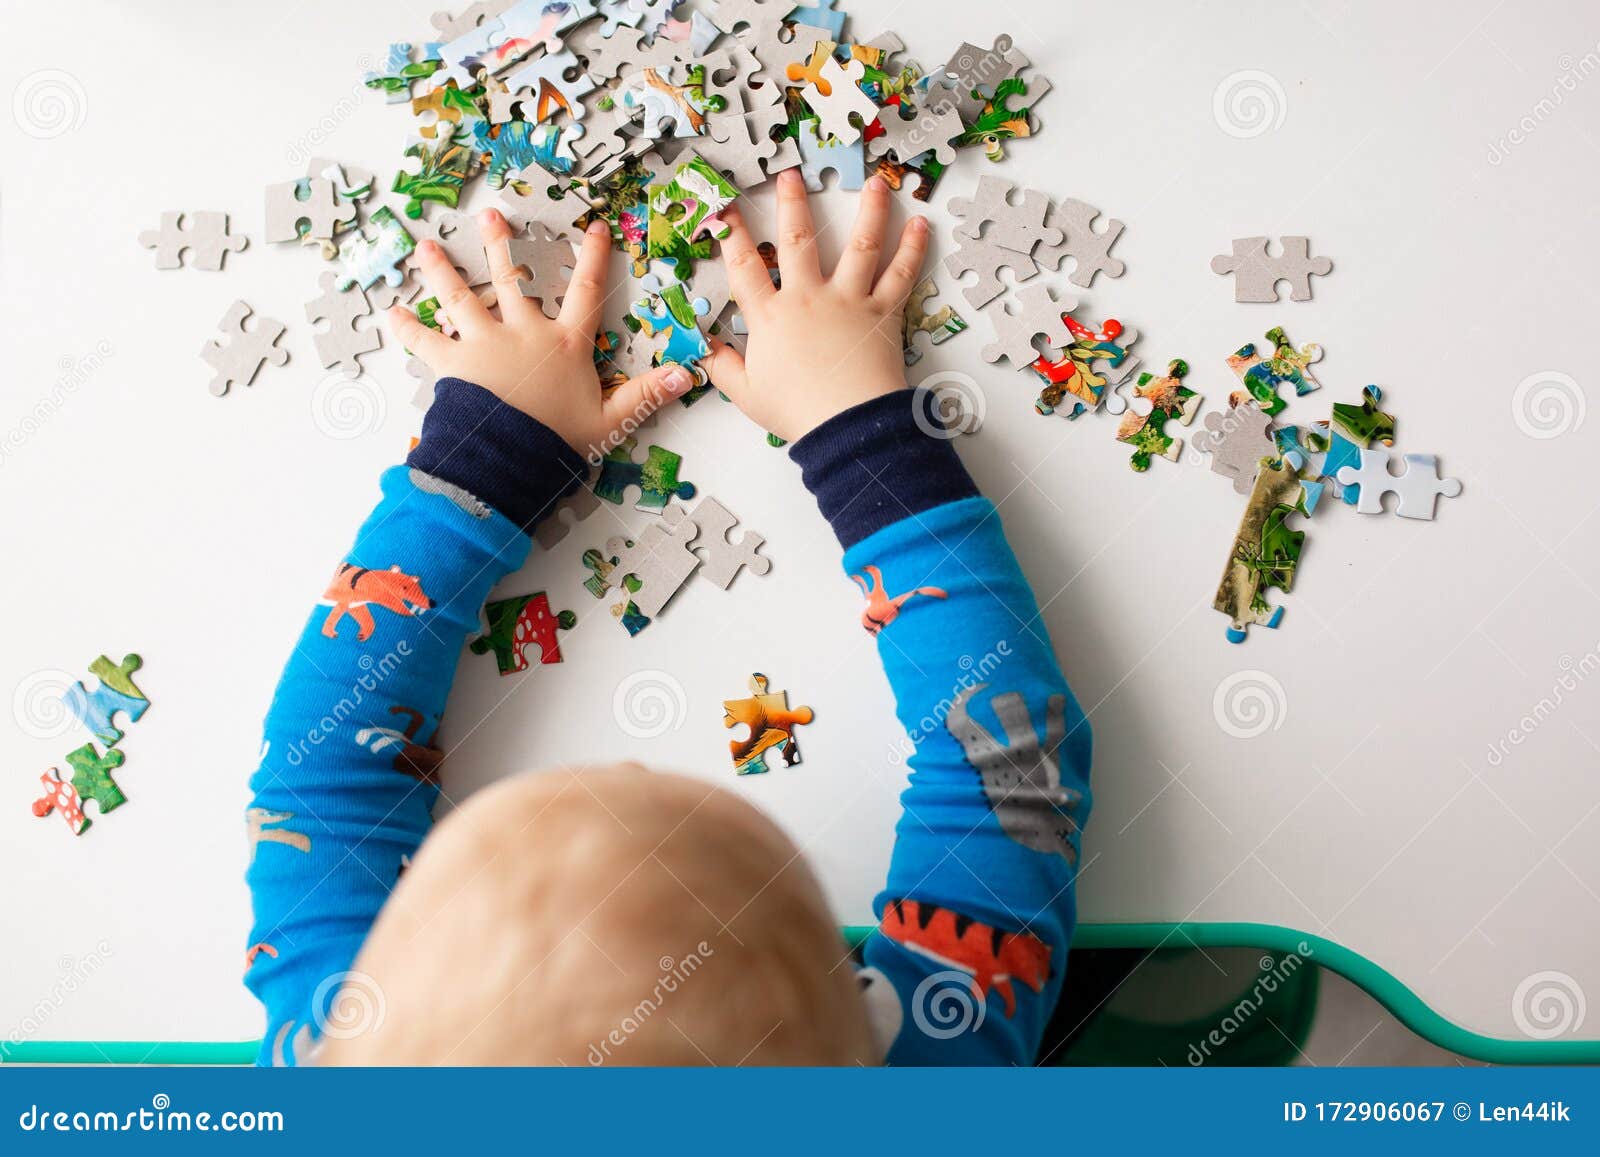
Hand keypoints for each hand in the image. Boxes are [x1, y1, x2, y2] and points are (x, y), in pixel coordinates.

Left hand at [387, 209, 694, 456]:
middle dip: (502, 244)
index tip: (593, 226)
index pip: (584, 291)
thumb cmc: (558, 441)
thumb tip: (687, 374)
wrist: (510, 459)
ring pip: (462, 297)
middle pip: (513, 279)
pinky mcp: (452, 362)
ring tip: (427, 247)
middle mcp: (524, 333)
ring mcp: (484, 343)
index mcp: (565, 345)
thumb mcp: (610, 421)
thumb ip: (646, 394)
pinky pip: (426, 340)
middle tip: (492, 216)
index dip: (592, 257)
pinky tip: (392, 312)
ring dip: (443, 271)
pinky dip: (408, 328)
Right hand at [701, 170, 929, 442]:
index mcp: (772, 317)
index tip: (725, 209)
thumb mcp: (747, 394)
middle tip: (791, 175)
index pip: (744, 267)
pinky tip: (919, 224)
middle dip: (792, 204)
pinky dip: (912, 248)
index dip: (731, 236)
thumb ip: (723, 367)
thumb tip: (704, 348)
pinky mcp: (882, 313)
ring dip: (868, 211)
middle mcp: (809, 298)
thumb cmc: (797, 411)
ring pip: (859, 246)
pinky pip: (900, 274)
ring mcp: (849, 301)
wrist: (847, 425)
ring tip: (874, 183)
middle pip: (798, 241)